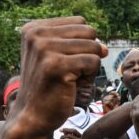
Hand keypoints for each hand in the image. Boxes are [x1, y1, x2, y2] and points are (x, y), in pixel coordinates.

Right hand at [8, 18, 104, 138]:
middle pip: (89, 32)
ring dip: (89, 67)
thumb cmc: (50, 84)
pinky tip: (72, 85)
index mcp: (33, 28)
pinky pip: (94, 62)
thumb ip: (79, 41)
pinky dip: (89, 77)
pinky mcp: (56, 65)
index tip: (63, 61)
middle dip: (88, 53)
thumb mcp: (57, 54)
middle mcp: (36, 35)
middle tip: (69, 71)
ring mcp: (44, 49)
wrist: (33, 115)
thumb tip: (105, 48)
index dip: (82, 43)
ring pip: (94, 47)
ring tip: (69, 79)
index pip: (80, 23)